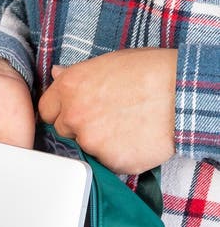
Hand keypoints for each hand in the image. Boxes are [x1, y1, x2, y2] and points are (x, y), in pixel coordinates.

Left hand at [38, 49, 176, 173]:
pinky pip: (104, 163)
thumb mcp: (109, 63)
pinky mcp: (107, 161)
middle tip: (105, 119)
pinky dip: (115, 156)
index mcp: (70, 87)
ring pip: (82, 149)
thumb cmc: (150, 73)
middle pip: (61, 132)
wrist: (182, 93)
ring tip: (122, 128)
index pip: (45, 110)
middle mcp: (74, 115)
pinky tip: (131, 140)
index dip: (60, 112)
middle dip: (77, 129)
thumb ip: (77, 74)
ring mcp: (89, 141)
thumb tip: (56, 74)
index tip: (74, 113)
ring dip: (96, 144)